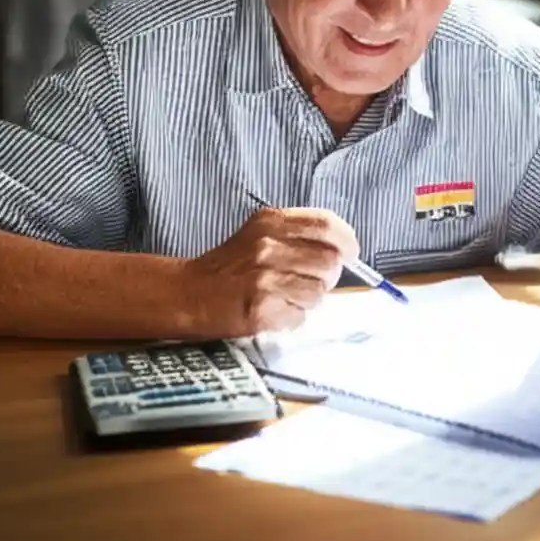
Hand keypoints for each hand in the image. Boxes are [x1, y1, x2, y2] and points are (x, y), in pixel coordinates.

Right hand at [181, 207, 358, 335]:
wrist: (188, 294)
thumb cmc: (230, 267)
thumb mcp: (260, 235)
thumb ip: (298, 236)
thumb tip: (344, 251)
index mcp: (270, 222)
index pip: (326, 224)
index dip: (346, 240)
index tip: (351, 253)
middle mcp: (268, 246)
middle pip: (330, 262)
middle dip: (327, 277)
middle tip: (306, 282)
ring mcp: (264, 278)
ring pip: (318, 293)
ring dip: (308, 300)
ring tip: (284, 297)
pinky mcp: (260, 308)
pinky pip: (299, 317)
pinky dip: (292, 318)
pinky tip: (272, 311)